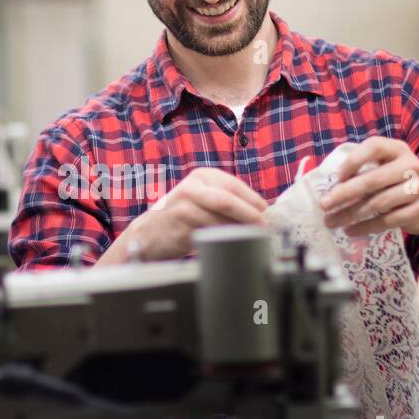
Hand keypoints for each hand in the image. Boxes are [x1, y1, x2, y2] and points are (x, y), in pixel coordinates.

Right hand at [104, 167, 266, 262]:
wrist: (150, 234)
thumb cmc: (182, 218)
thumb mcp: (203, 199)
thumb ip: (226, 200)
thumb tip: (261, 212)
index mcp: (202, 175)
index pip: (235, 185)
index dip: (254, 200)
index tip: (268, 213)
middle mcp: (192, 186)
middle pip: (228, 198)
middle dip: (250, 213)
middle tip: (265, 226)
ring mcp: (185, 205)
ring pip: (221, 216)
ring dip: (240, 228)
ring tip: (253, 236)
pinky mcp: (181, 224)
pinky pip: (210, 231)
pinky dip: (226, 237)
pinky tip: (233, 242)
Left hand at [319, 136, 418, 239]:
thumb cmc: (402, 185)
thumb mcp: (389, 169)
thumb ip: (367, 170)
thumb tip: (330, 186)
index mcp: (398, 150)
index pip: (375, 147)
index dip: (354, 160)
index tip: (338, 177)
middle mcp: (411, 166)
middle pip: (373, 180)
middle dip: (344, 194)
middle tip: (323, 205)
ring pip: (378, 203)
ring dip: (350, 214)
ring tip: (331, 222)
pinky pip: (387, 221)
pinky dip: (365, 227)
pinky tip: (350, 231)